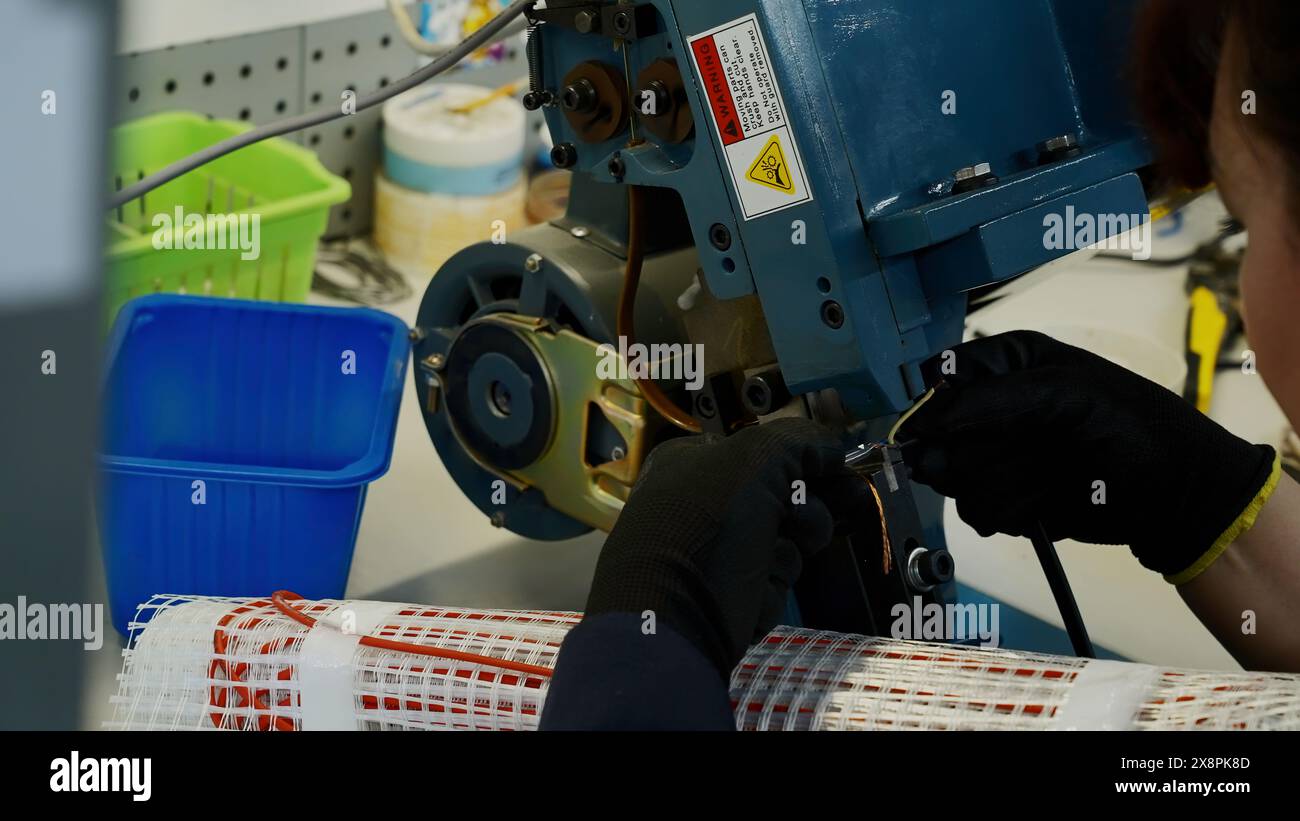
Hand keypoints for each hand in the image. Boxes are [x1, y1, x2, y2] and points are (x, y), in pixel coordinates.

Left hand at [585, 418, 847, 677]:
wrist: (672, 621)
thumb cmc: (707, 525)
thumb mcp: (752, 460)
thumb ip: (798, 441)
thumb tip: (833, 447)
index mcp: (694, 462)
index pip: (764, 449)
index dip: (806, 457)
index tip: (841, 467)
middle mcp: (704, 503)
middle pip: (781, 496)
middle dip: (807, 507)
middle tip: (818, 514)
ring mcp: (718, 552)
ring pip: (785, 541)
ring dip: (789, 550)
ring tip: (777, 556)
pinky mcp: (731, 596)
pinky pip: (773, 581)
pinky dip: (772, 586)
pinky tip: (756, 592)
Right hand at [900, 331, 1276, 579]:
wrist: (1177, 498)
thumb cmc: (1137, 429)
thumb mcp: (1064, 395)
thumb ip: (989, 402)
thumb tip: (922, 425)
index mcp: (1009, 364)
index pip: (940, 379)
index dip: (939, 408)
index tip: (953, 433)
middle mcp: (995, 408)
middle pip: (938, 436)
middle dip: (983, 454)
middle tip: (1033, 453)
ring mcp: (998, 455)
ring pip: (954, 479)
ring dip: (1006, 485)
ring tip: (1055, 477)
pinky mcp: (1006, 497)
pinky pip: (975, 510)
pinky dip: (1013, 511)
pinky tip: (1048, 501)